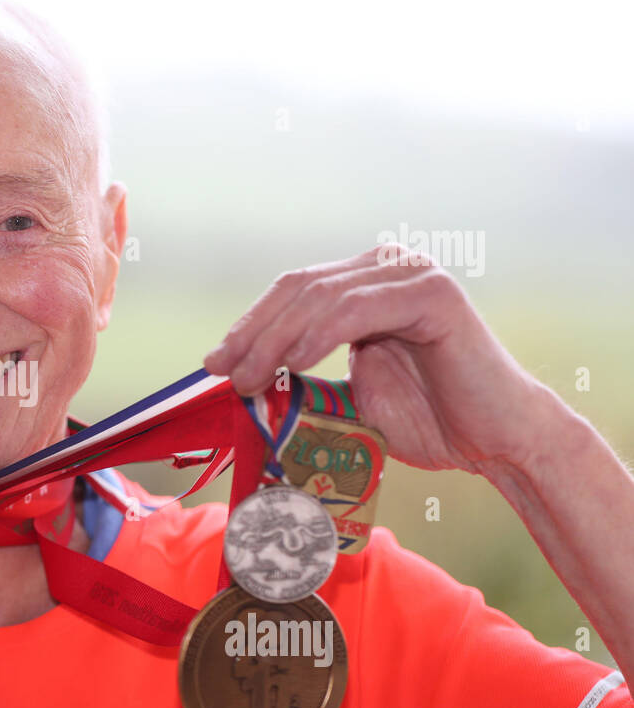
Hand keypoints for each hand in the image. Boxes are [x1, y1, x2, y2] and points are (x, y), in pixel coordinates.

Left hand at [202, 244, 549, 474]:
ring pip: (321, 296)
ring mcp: (411, 274)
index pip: (290, 292)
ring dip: (276, 339)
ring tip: (251, 378)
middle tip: (223, 373)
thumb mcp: (345, 396)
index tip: (213, 364)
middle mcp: (386, 266)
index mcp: (363, 282)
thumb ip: (302, 377)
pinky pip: (358, 307)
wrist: (494, 442)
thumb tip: (238, 381)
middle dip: (253, 333)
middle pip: (297, 288)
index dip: (247, 326)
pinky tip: (296, 363)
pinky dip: (319, 334)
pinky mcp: (433, 294)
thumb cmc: (426, 421)